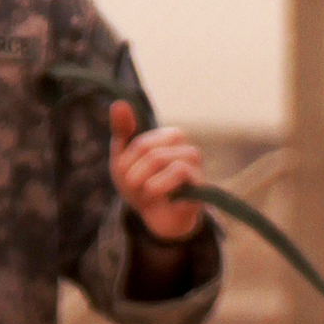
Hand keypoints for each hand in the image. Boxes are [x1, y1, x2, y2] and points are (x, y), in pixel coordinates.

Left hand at [109, 100, 204, 244]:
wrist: (158, 220)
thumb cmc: (141, 186)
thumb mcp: (123, 159)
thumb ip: (122, 131)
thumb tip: (120, 103)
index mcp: (170, 137)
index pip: (141, 143)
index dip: (127, 163)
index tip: (126, 176)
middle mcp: (187, 149)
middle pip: (150, 153)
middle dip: (135, 175)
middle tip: (135, 189)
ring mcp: (197, 168)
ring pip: (163, 162)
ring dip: (146, 185)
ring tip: (147, 195)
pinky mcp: (202, 187)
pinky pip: (180, 175)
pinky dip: (161, 189)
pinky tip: (161, 199)